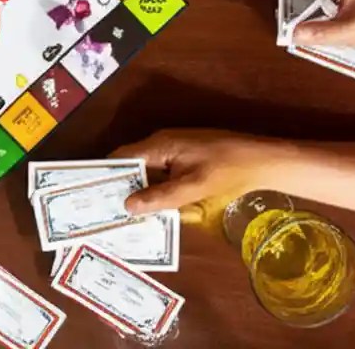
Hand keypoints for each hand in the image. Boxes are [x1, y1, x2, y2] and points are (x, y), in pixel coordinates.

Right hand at [111, 129, 296, 213]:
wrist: (263, 160)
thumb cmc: (228, 170)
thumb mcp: (194, 188)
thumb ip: (160, 197)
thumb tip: (127, 205)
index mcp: (160, 145)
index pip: (122, 157)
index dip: (106, 173)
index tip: (91, 192)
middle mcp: (163, 143)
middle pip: (132, 163)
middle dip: (120, 183)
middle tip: (106, 208)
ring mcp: (175, 149)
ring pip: (148, 169)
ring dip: (138, 187)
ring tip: (125, 211)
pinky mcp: (186, 157)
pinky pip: (162, 171)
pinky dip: (154, 186)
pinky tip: (153, 205)